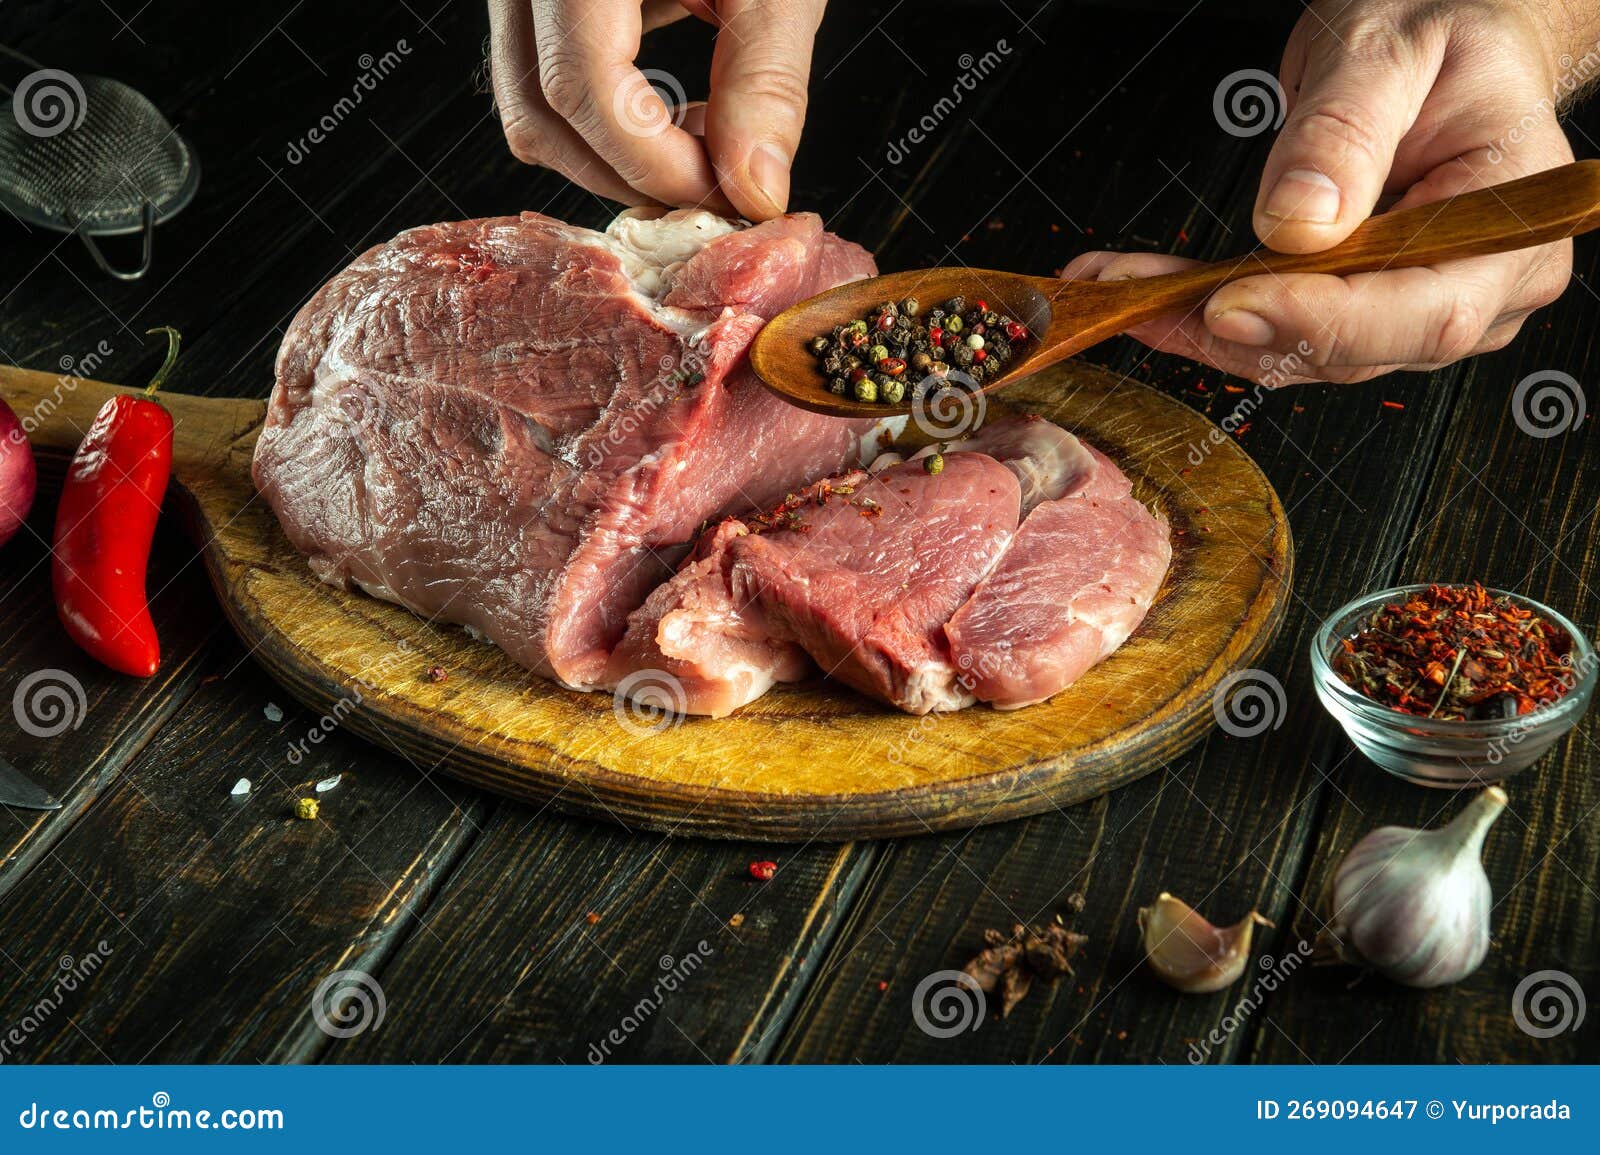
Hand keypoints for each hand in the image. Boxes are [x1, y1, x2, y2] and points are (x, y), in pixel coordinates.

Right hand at [488, 0, 824, 220]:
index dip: (652, 163)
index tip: (724, 193)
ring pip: (528, 100)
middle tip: (714, 183)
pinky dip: (606, 113)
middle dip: (628, 171)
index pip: (583, 87)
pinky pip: (541, 69)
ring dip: (614, 152)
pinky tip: (675, 107)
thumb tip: (754, 189)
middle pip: (537, 110)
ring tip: (702, 141)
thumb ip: (767, 84)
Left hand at [1063, 0, 1589, 383]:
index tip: (1226, 303)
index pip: (1421, 309)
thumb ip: (1343, 134)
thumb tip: (1297, 224)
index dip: (1317, 318)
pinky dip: (1211, 316)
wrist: (1449, 42)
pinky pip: (1286, 333)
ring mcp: (1423, 310)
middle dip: (1235, 328)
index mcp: (1512, 224)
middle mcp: (1480, 287)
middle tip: (1138, 298)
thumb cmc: (1445, 33)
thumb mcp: (1389, 52)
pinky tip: (1154, 293)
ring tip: (1125, 286)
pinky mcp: (1368, 315)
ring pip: (1304, 353)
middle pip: (1352, 348)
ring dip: (1203, 328)